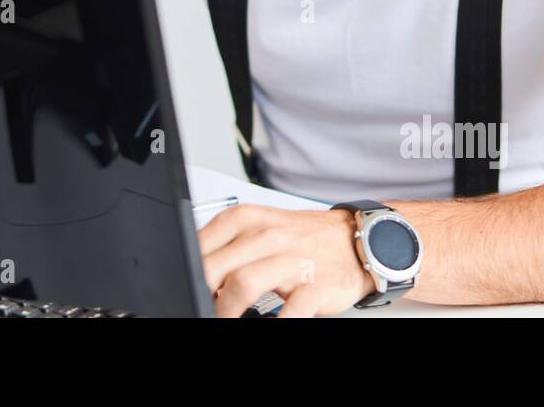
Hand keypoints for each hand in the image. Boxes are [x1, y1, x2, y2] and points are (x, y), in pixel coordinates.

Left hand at [197, 204, 375, 316]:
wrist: (354, 240)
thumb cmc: (303, 237)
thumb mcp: (260, 227)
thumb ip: (228, 245)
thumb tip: (197, 272)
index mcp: (247, 220)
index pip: (201, 243)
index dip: (190, 269)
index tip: (189, 284)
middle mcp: (266, 237)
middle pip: (214, 268)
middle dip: (202, 293)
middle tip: (203, 306)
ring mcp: (291, 261)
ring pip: (242, 285)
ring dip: (226, 311)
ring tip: (225, 319)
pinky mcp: (315, 286)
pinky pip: (289, 311)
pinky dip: (276, 323)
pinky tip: (270, 324)